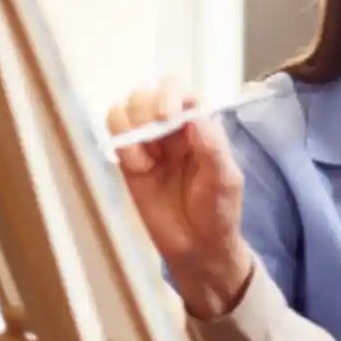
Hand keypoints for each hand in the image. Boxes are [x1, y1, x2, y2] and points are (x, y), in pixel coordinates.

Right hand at [106, 77, 252, 317]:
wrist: (197, 248)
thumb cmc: (219, 212)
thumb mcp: (225, 180)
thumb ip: (212, 146)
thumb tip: (193, 115)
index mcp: (201, 127)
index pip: (182, 92)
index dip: (171, 95)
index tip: (167, 118)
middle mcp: (173, 129)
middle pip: (149, 93)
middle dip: (147, 107)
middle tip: (156, 134)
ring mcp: (149, 144)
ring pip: (126, 108)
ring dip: (131, 126)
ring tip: (148, 158)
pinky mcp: (129, 162)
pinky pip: (115, 135)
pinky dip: (121, 144)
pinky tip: (138, 167)